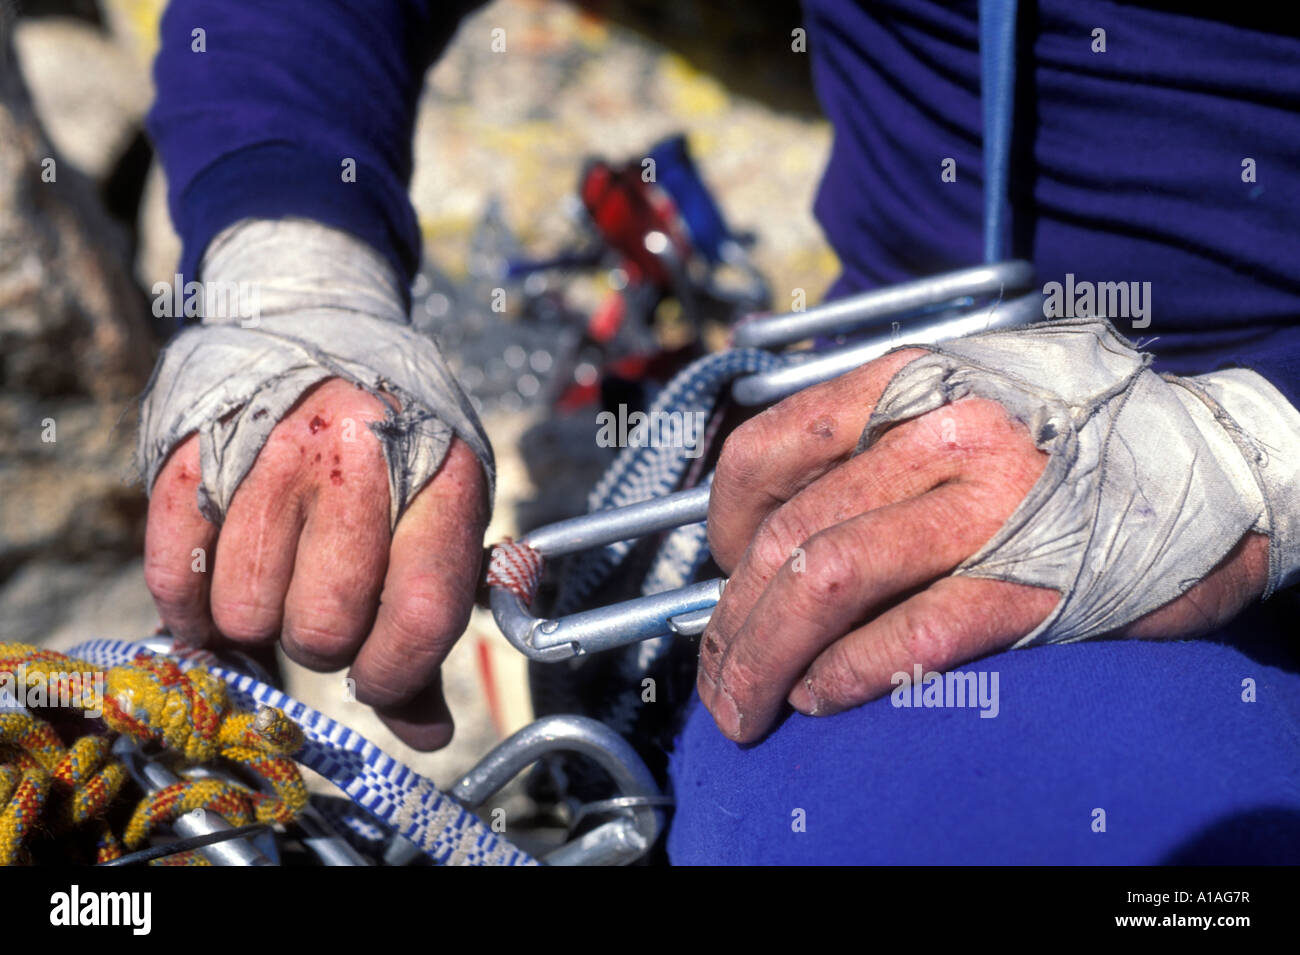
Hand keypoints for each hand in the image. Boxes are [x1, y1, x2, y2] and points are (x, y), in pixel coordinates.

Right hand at [143, 377, 488, 749]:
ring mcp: (272, 447)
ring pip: (247, 611)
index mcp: (445, 474)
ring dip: (257, 622)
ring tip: (278, 584)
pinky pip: (175, 573)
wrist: (319, 332)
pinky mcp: (194, 449)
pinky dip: (191, 605)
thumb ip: (428, 627)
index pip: (425, 609)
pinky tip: (219, 584)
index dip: (396, 672)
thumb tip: (427, 735)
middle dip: (323, 643)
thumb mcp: (439, 519)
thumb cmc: (394, 452)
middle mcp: (360, 454)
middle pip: (326, 623)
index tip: (377, 681)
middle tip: (323, 613)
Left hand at [697, 349, 1269, 742]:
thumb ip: (872, 450)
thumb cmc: (1070, 452)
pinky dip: (847, 674)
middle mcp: (942, 433)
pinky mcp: (1032, 580)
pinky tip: (822, 698)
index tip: (720, 568)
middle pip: (792, 537)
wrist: (1216, 474)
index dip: (722, 519)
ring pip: (830, 584)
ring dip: (767, 659)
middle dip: (732, 624)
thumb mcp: (960, 407)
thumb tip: (772, 533)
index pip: (770, 445)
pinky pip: (911, 634)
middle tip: (717, 679)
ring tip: (746, 707)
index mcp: (912, 384)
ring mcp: (990, 505)